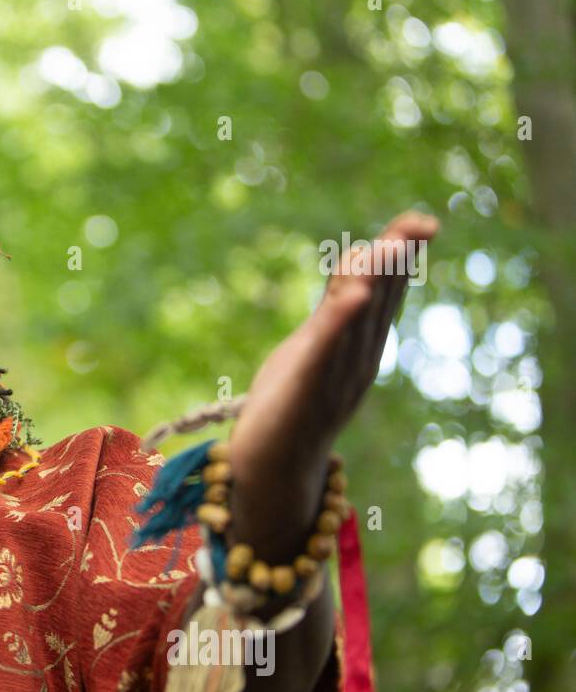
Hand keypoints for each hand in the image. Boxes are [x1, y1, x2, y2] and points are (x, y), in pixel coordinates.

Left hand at [228, 210, 440, 560]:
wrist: (271, 467)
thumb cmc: (291, 404)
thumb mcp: (315, 345)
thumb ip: (335, 307)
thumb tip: (357, 258)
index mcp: (361, 347)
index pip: (385, 293)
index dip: (401, 258)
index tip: (420, 223)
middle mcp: (358, 360)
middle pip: (379, 303)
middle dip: (397, 264)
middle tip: (420, 224)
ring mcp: (335, 376)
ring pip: (356, 322)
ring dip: (372, 283)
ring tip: (387, 246)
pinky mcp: (305, 389)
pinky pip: (324, 350)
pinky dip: (339, 321)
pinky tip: (355, 293)